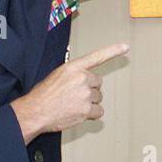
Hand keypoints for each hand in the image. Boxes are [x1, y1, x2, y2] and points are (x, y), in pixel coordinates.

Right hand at [10, 42, 128, 142]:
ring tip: (72, 105)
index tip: (125, 47)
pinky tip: (78, 113)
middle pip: (98, 83)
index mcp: (73, 67)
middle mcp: (82, 78)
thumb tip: (84, 80)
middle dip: (89, 89)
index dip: (113, 51)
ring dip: (89, 102)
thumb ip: (74, 74)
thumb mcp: (57, 75)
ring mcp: (85, 94)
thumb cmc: (43, 95)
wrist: (35, 112)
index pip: (97, 57)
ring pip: (98, 98)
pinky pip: (99, 111)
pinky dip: (91, 114)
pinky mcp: (87, 110)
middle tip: (74, 96)